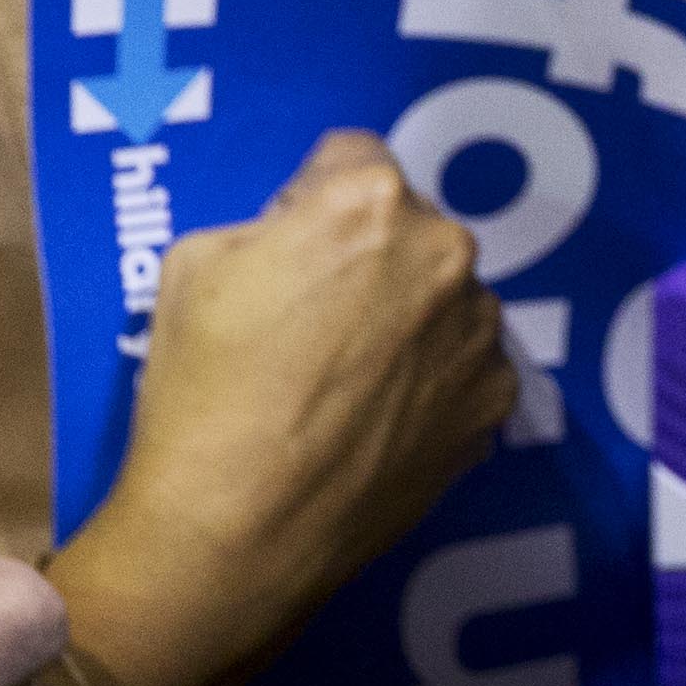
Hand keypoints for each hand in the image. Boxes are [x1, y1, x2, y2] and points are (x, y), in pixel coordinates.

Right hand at [50, 132, 507, 685]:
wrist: (236, 526)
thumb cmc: (202, 388)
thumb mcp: (193, 261)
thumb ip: (269, 223)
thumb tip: (303, 231)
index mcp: (371, 201)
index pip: (352, 159)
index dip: (311, 199)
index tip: (290, 243)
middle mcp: (447, 253)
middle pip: (409, 229)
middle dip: (370, 257)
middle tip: (313, 318)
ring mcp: (479, 333)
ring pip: (444, 299)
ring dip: (408, 319)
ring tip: (342, 380)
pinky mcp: (492, 404)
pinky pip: (462, 369)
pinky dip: (429, 383)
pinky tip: (373, 419)